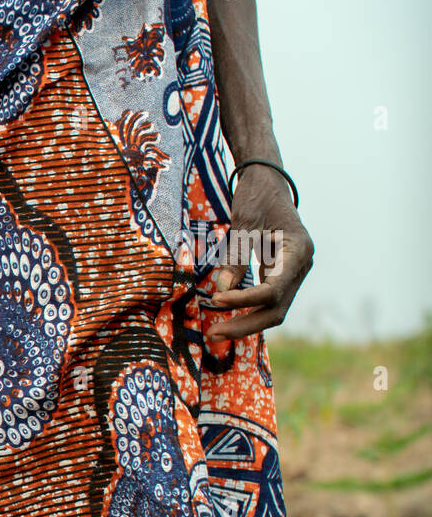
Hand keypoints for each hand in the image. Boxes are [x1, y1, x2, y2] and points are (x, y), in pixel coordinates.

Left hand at [207, 164, 312, 341]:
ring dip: (246, 322)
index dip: (245, 300)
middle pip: (277, 309)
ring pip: (274, 309)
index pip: (273, 289)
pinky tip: (227, 319)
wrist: (268, 181)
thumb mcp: (244, 224)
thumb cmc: (257, 196)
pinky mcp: (282, 274)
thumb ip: (236, 258)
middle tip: (214, 334)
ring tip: (216, 332)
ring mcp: (294, 272)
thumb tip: (222, 290)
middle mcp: (302, 266)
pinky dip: (248, 311)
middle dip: (245, 324)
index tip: (215, 300)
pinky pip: (268, 300)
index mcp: (299, 251)